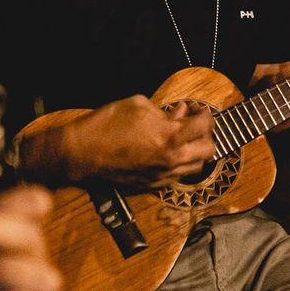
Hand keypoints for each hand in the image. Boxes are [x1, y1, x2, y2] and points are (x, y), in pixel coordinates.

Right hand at [64, 94, 215, 187]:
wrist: (80, 153)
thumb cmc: (106, 124)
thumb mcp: (139, 105)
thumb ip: (165, 110)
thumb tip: (180, 113)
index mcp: (169, 137)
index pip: (205, 126)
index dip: (204, 114)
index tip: (197, 109)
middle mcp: (170, 159)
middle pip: (209, 150)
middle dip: (206, 134)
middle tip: (194, 124)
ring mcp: (162, 175)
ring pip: (197, 167)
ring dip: (196, 151)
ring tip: (184, 138)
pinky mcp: (151, 185)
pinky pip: (178, 177)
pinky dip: (181, 164)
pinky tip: (169, 152)